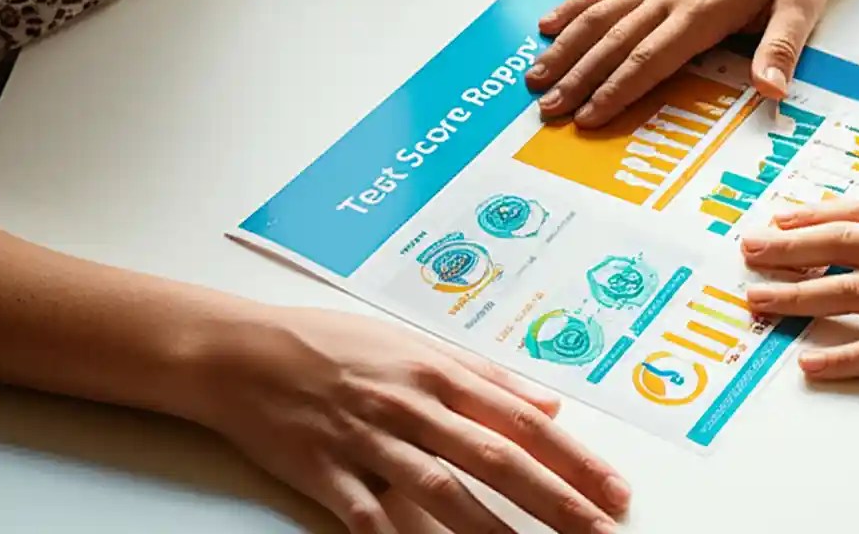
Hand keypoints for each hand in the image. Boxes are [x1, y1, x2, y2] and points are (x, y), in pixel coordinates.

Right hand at [191, 306, 627, 533]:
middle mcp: (410, 404)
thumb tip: (549, 401)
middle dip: (554, 499)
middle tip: (598, 530)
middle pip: (495, 457)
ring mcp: (367, 439)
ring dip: (492, 529)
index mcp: (437, 370)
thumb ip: (485, 376)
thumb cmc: (334, 343)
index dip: (573, 457)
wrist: (244, 351)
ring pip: (440, 490)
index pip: (522, 419)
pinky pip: (366, 515)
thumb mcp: (415, 343)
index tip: (613, 490)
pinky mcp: (324, 470)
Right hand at [526, 0, 838, 127]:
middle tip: (548, 108)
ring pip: (600, 16)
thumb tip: (770, 89)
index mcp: (702, 10)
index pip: (649, 59)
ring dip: (565, 47)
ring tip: (536, 74)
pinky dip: (575, 8)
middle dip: (578, 78)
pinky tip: (549, 24)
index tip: (589, 116)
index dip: (616, 90)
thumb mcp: (801, 10)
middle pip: (614, 42)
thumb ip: (779, 50)